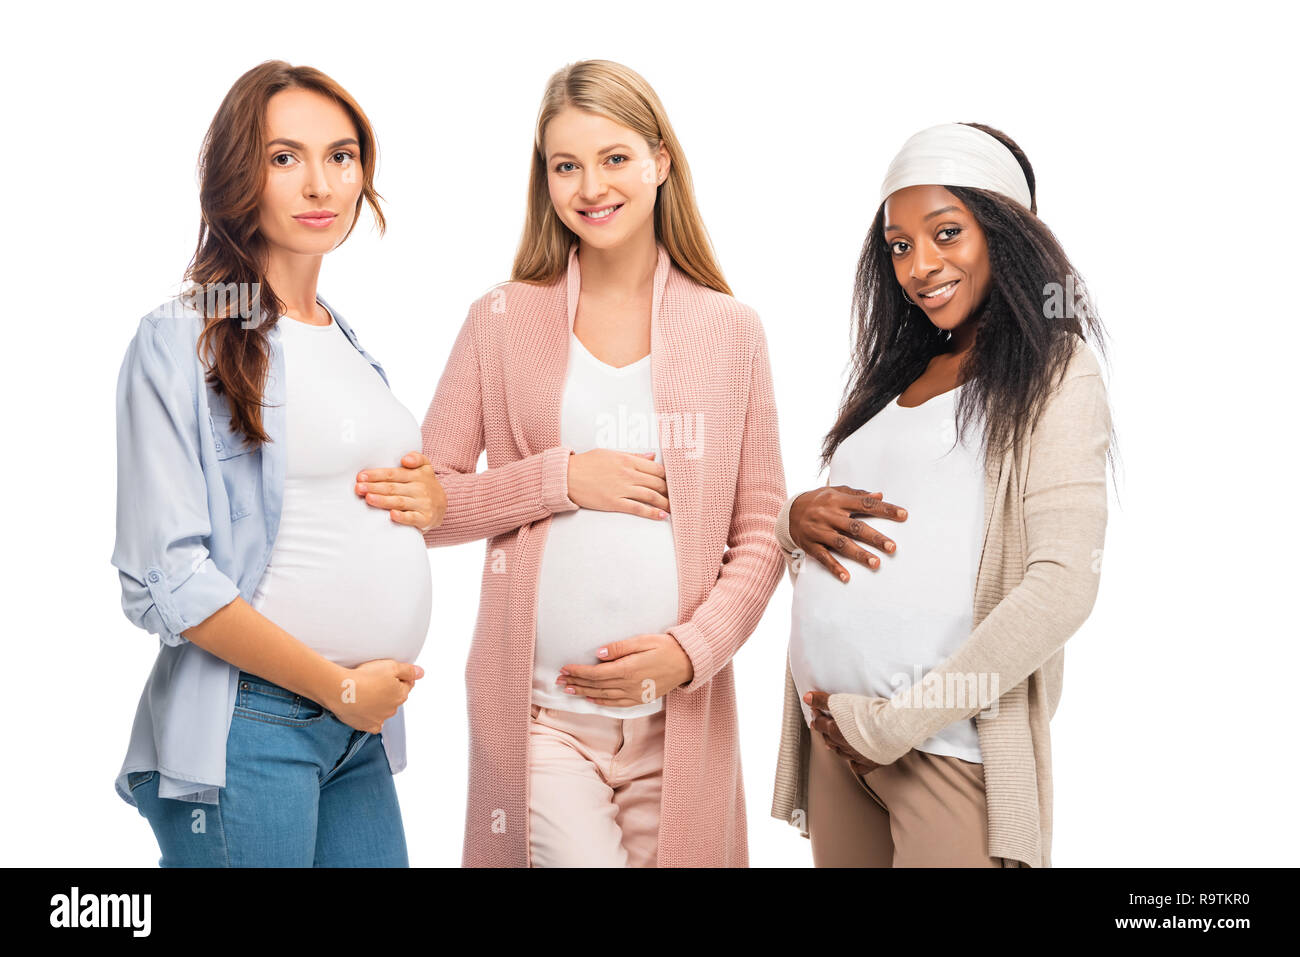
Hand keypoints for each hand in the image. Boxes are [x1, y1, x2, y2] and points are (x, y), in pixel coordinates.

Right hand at [327, 659, 423, 733]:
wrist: (342, 691)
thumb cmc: (365, 677)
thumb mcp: (391, 666)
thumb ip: (408, 670)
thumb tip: (421, 673)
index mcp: (401, 695)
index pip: (406, 685)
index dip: (398, 677)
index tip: (386, 674)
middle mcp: (393, 709)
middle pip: (394, 698)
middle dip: (388, 691)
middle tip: (373, 681)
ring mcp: (380, 719)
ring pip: (383, 711)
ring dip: (378, 704)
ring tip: (365, 693)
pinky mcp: (367, 726)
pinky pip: (373, 723)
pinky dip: (370, 717)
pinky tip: (363, 709)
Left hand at [355, 451, 446, 531]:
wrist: (442, 507)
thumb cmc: (425, 485)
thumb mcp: (425, 467)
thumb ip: (417, 458)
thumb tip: (405, 459)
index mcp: (417, 475)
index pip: (393, 474)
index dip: (377, 475)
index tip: (361, 476)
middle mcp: (420, 489)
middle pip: (393, 487)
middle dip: (374, 487)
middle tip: (359, 488)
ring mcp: (423, 504)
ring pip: (400, 502)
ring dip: (383, 500)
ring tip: (368, 498)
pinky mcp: (425, 518)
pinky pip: (412, 518)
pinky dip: (402, 517)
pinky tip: (392, 515)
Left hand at [555, 633, 692, 705]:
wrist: (687, 662)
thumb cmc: (665, 647)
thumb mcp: (643, 641)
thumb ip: (620, 647)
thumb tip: (599, 654)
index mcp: (627, 669)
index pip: (595, 673)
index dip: (578, 671)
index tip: (564, 668)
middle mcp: (628, 685)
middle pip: (596, 685)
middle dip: (576, 682)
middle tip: (559, 680)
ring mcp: (634, 694)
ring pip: (603, 696)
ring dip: (584, 693)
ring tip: (568, 690)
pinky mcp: (640, 699)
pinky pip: (616, 704)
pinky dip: (602, 702)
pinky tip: (592, 700)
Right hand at [566, 449, 669, 519]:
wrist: (567, 476)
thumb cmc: (587, 463)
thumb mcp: (611, 453)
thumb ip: (633, 456)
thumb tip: (652, 457)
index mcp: (628, 460)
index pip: (657, 469)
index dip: (668, 477)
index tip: (672, 483)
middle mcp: (628, 474)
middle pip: (657, 483)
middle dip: (669, 491)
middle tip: (676, 497)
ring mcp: (621, 489)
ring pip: (651, 496)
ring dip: (665, 503)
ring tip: (674, 508)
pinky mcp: (614, 502)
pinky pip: (638, 508)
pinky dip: (652, 513)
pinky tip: (662, 516)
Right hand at [789, 486, 907, 581]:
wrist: (788, 512)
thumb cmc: (819, 501)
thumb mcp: (835, 492)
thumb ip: (857, 494)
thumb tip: (880, 495)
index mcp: (837, 500)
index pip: (865, 504)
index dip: (885, 509)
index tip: (904, 516)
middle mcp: (828, 515)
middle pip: (854, 527)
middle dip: (874, 537)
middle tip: (892, 547)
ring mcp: (818, 531)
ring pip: (841, 544)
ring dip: (859, 554)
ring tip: (876, 563)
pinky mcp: (810, 545)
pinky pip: (823, 558)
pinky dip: (835, 568)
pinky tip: (847, 577)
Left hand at [804, 689, 885, 777]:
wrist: (891, 727)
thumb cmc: (869, 712)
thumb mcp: (842, 701)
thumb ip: (823, 700)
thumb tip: (806, 697)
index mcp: (836, 731)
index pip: (821, 724)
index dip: (817, 715)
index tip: (815, 710)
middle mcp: (845, 745)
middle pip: (829, 738)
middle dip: (824, 730)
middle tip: (821, 724)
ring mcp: (858, 755)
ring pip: (842, 752)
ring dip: (836, 746)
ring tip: (832, 741)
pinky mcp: (872, 762)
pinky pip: (859, 767)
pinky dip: (854, 763)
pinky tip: (854, 760)